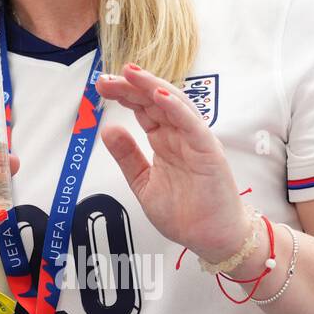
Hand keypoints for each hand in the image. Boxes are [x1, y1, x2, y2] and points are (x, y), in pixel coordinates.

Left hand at [97, 63, 248, 261]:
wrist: (211, 239)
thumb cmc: (185, 212)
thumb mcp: (143, 182)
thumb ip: (127, 156)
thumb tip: (108, 129)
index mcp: (165, 140)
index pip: (143, 108)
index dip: (124, 94)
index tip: (102, 86)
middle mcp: (180, 135)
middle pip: (155, 101)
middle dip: (130, 87)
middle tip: (106, 78)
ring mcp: (195, 141)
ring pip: (174, 105)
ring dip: (152, 87)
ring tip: (131, 74)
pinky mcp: (209, 152)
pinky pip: (193, 125)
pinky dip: (177, 108)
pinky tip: (159, 96)